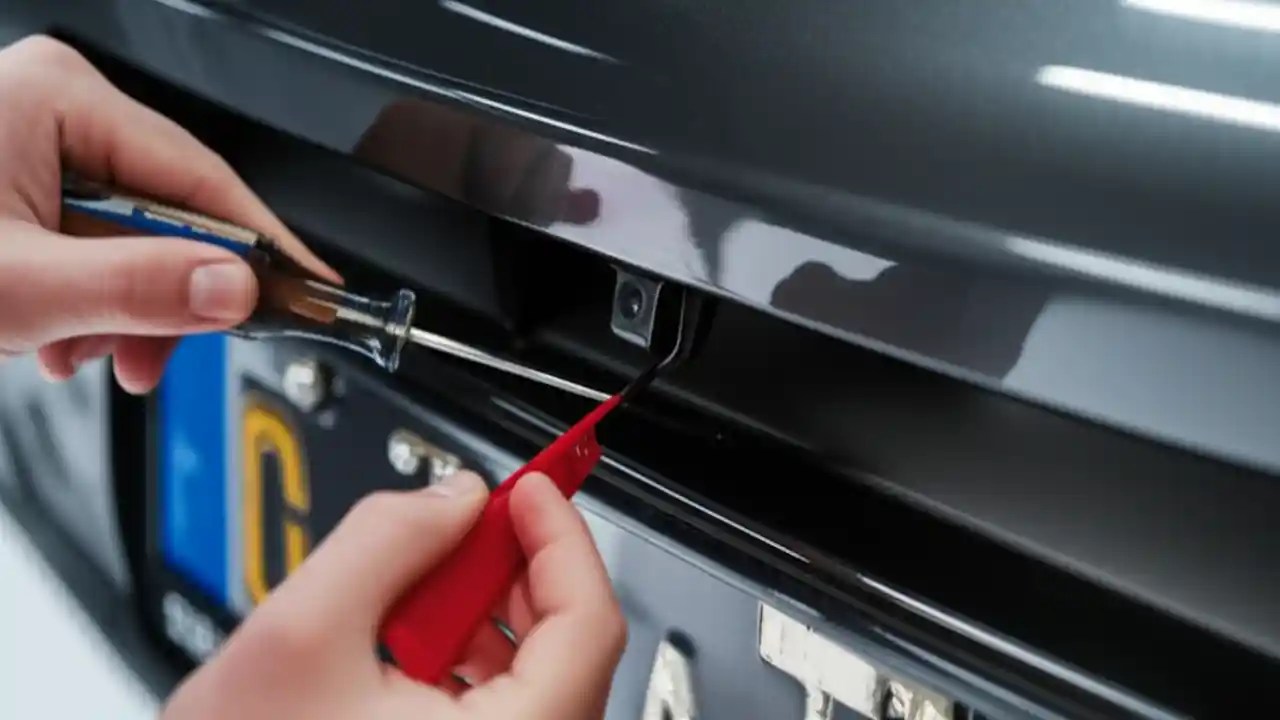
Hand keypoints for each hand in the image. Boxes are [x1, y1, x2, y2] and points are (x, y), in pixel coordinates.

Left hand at [0, 35, 335, 392]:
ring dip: (119, 308)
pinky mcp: (19, 182)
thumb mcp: (18, 286)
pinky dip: (86, 297)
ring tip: (78, 348)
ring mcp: (35, 143)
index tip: (307, 288)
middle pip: (169, 212)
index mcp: (59, 98)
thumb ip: (139, 288)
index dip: (260, 245)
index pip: (202, 175)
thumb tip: (234, 288)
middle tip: (155, 354)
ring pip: (131, 236)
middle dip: (163, 297)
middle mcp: (52, 108)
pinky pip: (91, 240)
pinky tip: (57, 331)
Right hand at [161, 471, 626, 719]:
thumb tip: (452, 496)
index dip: (561, 536)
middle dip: (512, 565)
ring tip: (414, 585)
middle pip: (567, 643)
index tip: (533, 487)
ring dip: (483, 611)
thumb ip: (386, 539)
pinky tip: (404, 639)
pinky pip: (498, 707)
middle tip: (470, 522)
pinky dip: (464, 660)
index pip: (589, 621)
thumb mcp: (298, 632)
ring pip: (532, 675)